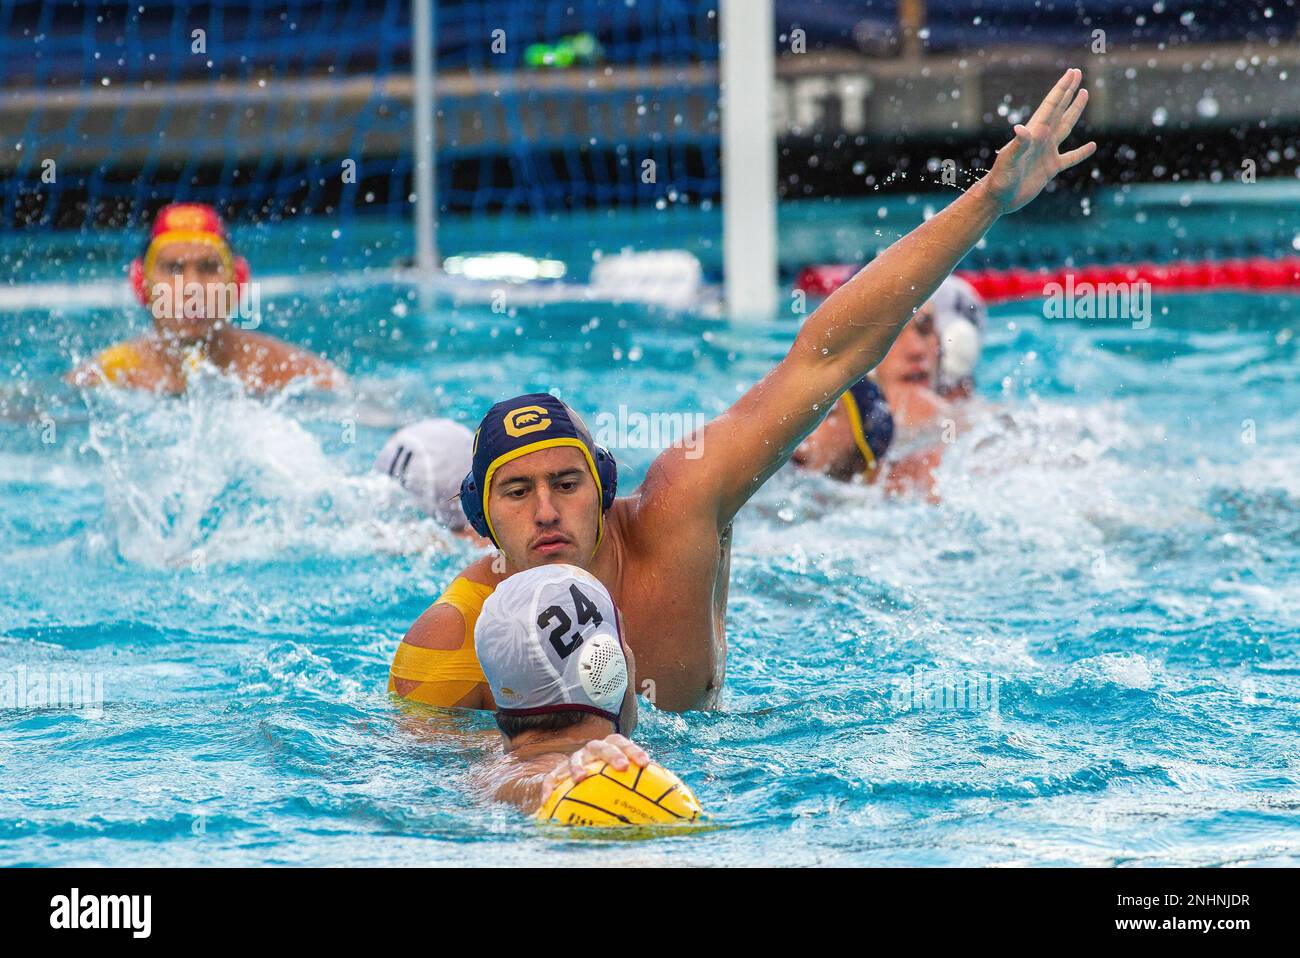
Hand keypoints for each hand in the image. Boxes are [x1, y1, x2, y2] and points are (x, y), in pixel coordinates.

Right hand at [541, 734, 649, 800]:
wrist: (580, 777)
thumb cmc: (608, 779)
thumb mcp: (622, 779)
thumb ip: (638, 784)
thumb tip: (662, 800)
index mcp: (609, 747)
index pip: (622, 743)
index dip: (634, 751)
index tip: (645, 763)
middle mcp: (592, 750)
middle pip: (601, 746)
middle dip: (612, 754)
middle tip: (621, 767)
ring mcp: (575, 759)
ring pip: (575, 758)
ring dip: (578, 766)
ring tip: (580, 778)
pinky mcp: (559, 772)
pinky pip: (551, 778)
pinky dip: (549, 787)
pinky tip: (547, 801)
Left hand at [982, 68, 1095, 214]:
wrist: (998, 199)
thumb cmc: (1000, 179)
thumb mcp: (1008, 161)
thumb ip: (1018, 145)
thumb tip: (1020, 128)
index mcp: (1034, 133)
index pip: (1051, 105)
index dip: (1062, 88)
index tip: (1073, 71)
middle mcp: (1041, 139)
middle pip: (1059, 109)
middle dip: (1068, 91)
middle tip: (1077, 72)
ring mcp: (1046, 153)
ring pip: (1065, 127)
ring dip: (1075, 111)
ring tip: (1084, 94)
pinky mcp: (1050, 168)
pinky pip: (1070, 158)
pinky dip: (1081, 153)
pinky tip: (1092, 146)